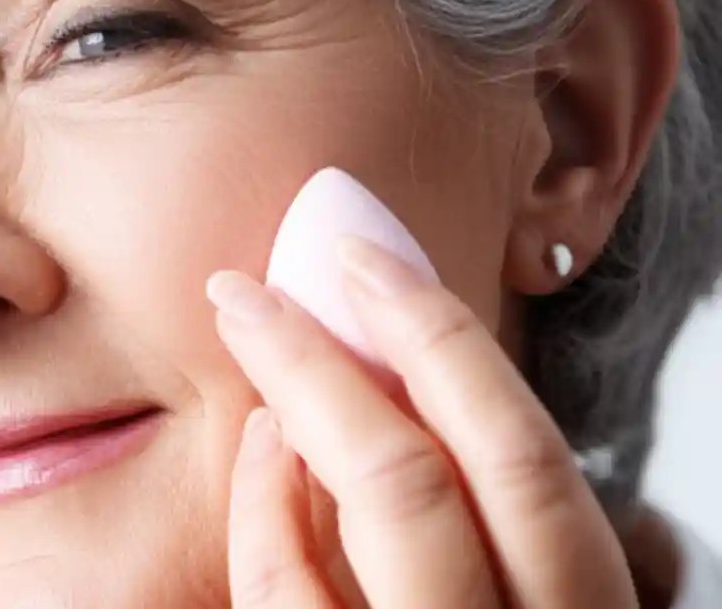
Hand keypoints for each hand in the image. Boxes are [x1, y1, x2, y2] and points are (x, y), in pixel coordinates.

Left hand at [208, 236, 636, 608]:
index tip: (363, 257)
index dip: (444, 338)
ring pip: (383, 508)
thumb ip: (490, 518)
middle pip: (430, 468)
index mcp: (578, 607)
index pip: (527, 455)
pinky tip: (260, 449)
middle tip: (252, 286)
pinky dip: (264, 507)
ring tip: (256, 343)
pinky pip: (286, 594)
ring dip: (304, 401)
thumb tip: (400, 373)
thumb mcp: (522, 592)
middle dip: (329, 357)